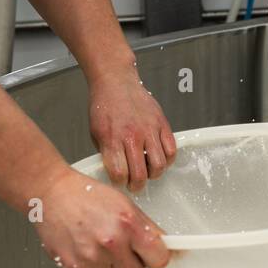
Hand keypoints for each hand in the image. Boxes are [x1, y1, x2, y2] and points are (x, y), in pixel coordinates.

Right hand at [35, 166, 170, 267]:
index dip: (156, 258)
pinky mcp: (73, 266)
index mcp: (128, 226)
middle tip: (125, 252)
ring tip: (102, 246)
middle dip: (135, 267)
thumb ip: (148, 229)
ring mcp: (91, 258)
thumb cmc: (86, 196)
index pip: (159, 260)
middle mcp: (111, 244)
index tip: (152, 255)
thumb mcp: (125, 205)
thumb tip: (172, 249)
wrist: (51, 194)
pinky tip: (87, 248)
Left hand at [88, 59, 176, 192]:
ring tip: (148, 172)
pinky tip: (159, 158)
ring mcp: (149, 129)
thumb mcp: (96, 132)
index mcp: (111, 139)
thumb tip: (116, 172)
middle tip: (135, 185)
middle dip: (137, 185)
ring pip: (159, 165)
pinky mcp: (162, 123)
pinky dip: (167, 159)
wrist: (116, 82)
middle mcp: (132, 136)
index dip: (120, 183)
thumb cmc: (104, 106)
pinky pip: (171, 150)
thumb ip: (106, 153)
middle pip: (140, 174)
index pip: (119, 174)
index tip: (120, 182)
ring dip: (154, 174)